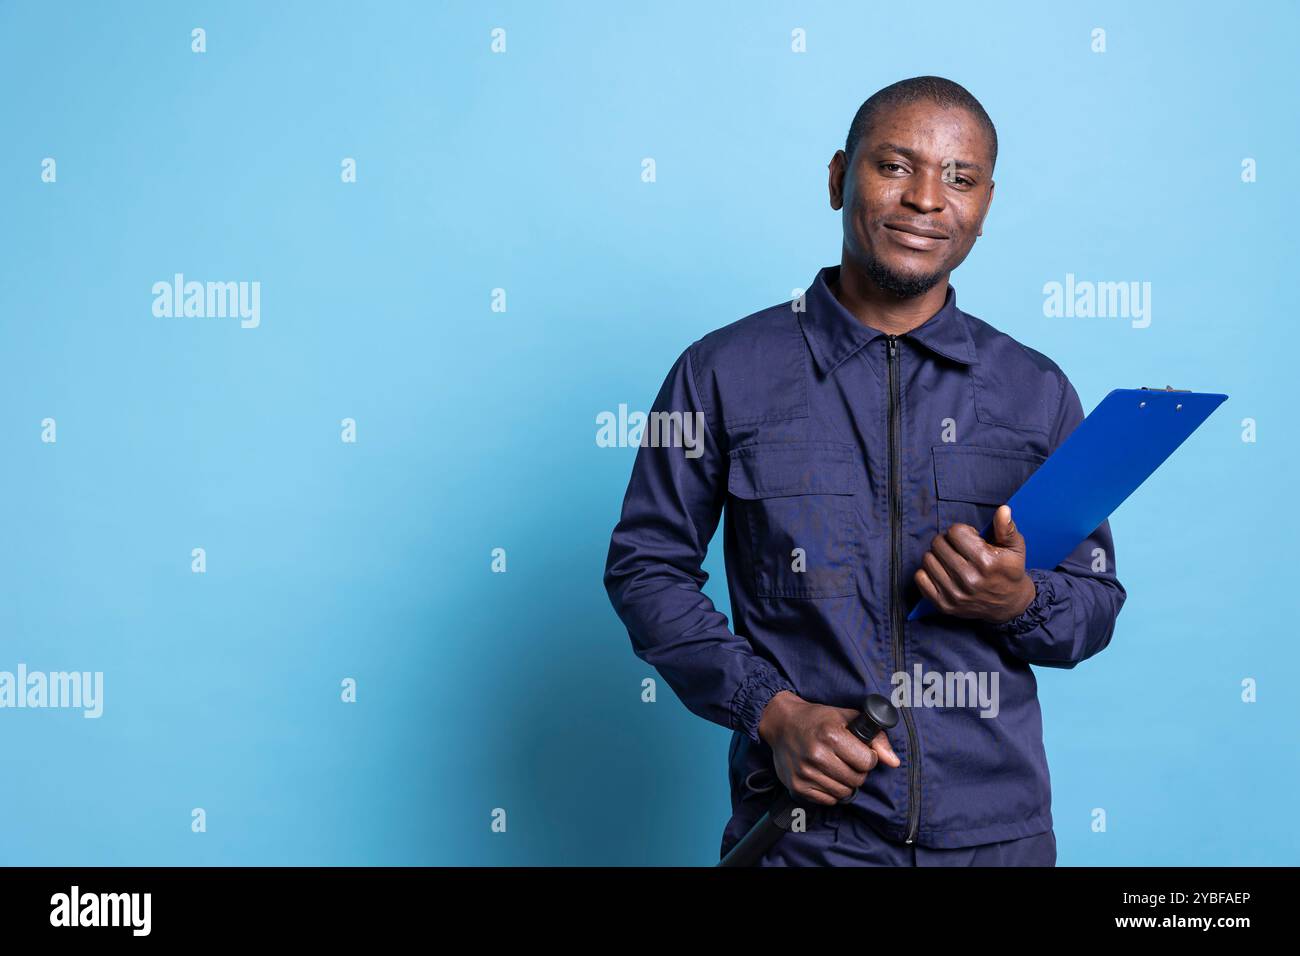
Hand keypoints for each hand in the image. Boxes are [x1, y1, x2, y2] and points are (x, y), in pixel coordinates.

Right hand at [757, 691, 900, 805]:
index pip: (868, 762)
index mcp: (831, 735)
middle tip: (847, 760)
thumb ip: (876, 738)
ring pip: (844, 793)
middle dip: (858, 771)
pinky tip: (825, 776)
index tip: (859, 751)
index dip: (868, 757)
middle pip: (857, 780)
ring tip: (836, 767)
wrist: (781, 723)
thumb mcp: (848, 718)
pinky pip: (828, 800)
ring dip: (845, 782)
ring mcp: (806, 772)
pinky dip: (831, 791)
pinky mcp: (797, 786)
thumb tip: (894, 762)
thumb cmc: (818, 719)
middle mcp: (817, 755)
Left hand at [914, 504, 1035, 622]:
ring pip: (927, 559)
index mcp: (986, 562)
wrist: (1008, 605)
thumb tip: (1003, 510)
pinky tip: (942, 571)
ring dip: (937, 556)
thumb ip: (1007, 528)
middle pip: (938, 544)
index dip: (962, 531)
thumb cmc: (1009, 571)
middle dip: (948, 541)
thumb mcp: (1015, 548)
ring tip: (951, 560)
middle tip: (959, 549)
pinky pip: (920, 578)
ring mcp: (954, 594)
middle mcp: (968, 579)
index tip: (971, 538)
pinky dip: (927, 572)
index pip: (955, 532)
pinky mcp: (943, 605)